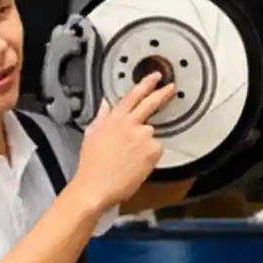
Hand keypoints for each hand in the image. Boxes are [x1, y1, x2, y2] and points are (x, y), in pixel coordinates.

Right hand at [73, 72, 176, 209]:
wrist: (96, 186)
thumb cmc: (92, 166)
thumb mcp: (92, 136)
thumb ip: (101, 118)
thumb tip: (105, 105)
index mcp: (113, 119)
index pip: (132, 96)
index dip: (145, 84)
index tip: (154, 77)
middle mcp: (129, 123)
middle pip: (150, 104)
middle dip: (162, 93)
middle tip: (171, 88)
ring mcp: (143, 135)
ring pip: (151, 135)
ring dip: (145, 144)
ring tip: (130, 159)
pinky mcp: (153, 149)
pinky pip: (156, 150)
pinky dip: (149, 157)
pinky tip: (136, 166)